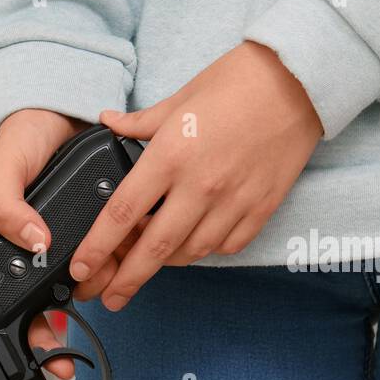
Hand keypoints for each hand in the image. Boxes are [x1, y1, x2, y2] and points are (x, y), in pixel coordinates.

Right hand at [0, 108, 146, 379]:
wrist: (60, 103)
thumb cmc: (26, 137)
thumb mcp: (4, 168)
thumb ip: (6, 205)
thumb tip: (32, 239)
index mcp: (31, 241)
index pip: (33, 301)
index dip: (44, 331)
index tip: (58, 353)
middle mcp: (64, 240)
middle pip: (80, 289)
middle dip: (94, 296)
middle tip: (102, 290)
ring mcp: (95, 227)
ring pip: (112, 266)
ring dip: (121, 271)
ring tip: (125, 262)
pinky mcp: (123, 210)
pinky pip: (134, 235)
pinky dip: (140, 240)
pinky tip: (144, 235)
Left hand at [69, 41, 322, 309]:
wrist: (298, 82)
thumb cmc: (238, 81)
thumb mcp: (180, 96)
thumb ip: (141, 122)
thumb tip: (109, 123)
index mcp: (171, 156)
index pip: (121, 214)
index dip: (97, 248)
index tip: (81, 267)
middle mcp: (200, 186)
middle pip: (154, 249)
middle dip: (126, 279)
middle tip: (110, 298)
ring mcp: (233, 201)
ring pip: (190, 251)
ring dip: (166, 262)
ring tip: (151, 262)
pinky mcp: (260, 208)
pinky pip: (226, 245)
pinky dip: (206, 249)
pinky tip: (195, 241)